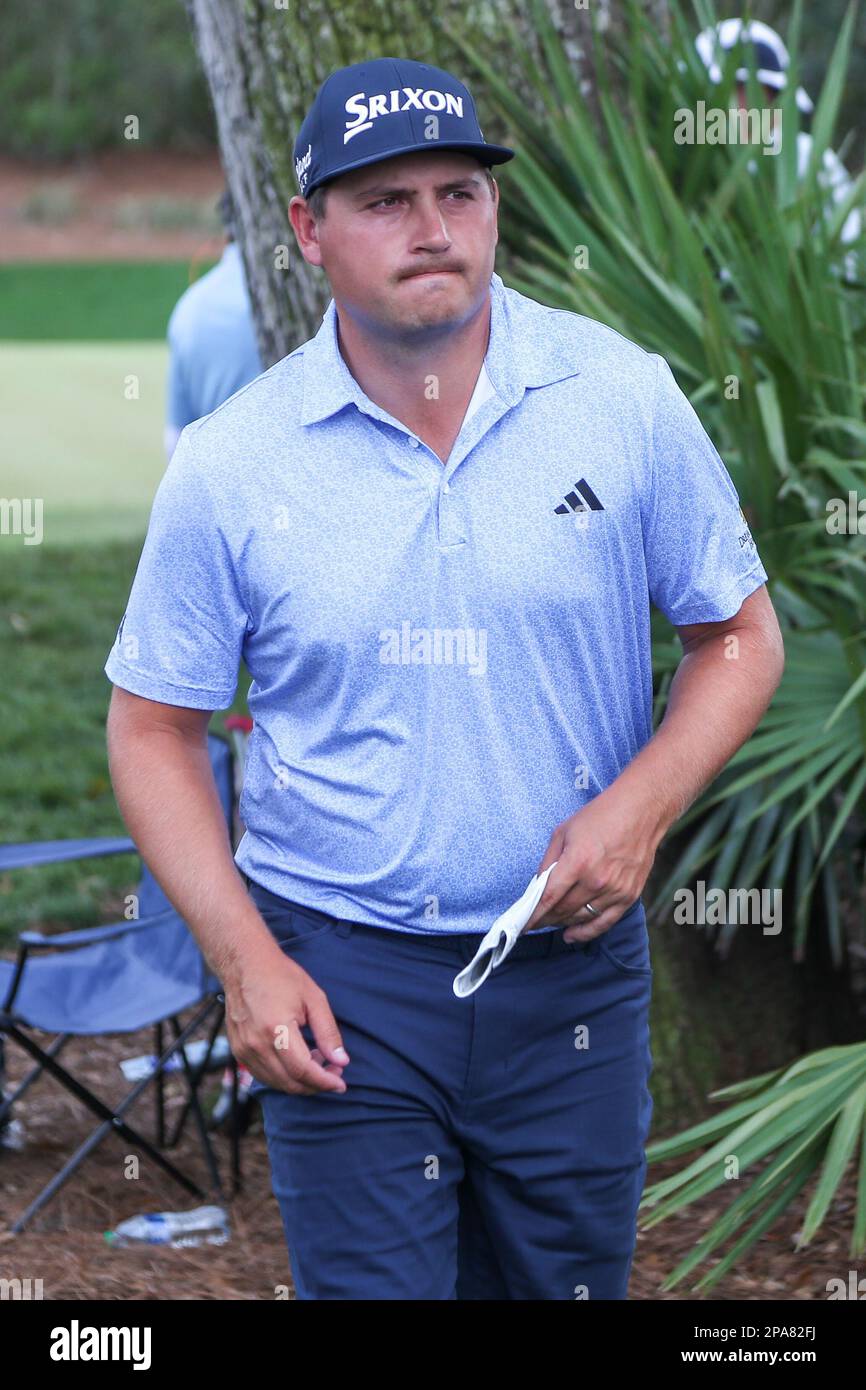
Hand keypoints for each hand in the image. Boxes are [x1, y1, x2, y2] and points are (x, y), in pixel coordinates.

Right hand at [224, 951, 350, 1095]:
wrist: (245, 965)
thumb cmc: (281, 977)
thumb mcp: (314, 998)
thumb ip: (328, 1032)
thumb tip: (341, 1062)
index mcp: (276, 1029)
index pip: (303, 1071)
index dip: (324, 1082)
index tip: (341, 1084)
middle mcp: (256, 1044)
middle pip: (289, 1082)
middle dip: (315, 1085)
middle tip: (333, 1072)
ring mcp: (243, 1050)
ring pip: (276, 1083)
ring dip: (300, 1082)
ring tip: (317, 1061)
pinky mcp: (237, 1051)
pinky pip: (263, 1075)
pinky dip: (283, 1076)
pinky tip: (296, 1061)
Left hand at [522, 786, 662, 942]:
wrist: (641, 811)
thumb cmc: (599, 817)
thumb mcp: (563, 832)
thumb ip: (549, 862)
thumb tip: (538, 886)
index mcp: (578, 861)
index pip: (549, 898)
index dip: (533, 915)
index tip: (522, 923)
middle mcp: (597, 880)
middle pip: (563, 911)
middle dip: (544, 918)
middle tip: (534, 920)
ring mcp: (615, 890)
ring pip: (581, 918)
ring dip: (562, 923)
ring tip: (550, 921)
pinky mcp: (629, 896)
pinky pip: (604, 923)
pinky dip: (585, 932)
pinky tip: (571, 935)